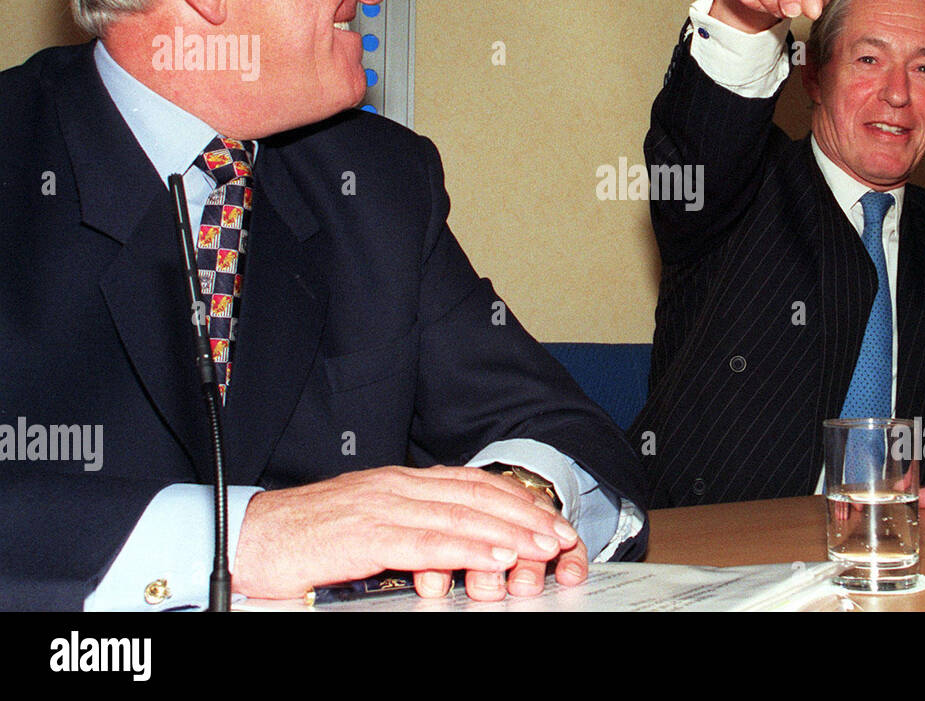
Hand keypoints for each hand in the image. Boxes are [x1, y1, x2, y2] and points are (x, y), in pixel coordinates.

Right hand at [231, 465, 581, 600]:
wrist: (246, 537)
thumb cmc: (304, 536)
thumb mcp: (368, 523)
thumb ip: (409, 526)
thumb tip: (453, 543)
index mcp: (399, 482)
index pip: (471, 484)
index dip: (514, 500)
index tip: (548, 517)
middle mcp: (397, 487)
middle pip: (476, 496)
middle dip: (525, 514)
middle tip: (561, 534)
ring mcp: (382, 507)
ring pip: (461, 516)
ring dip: (510, 532)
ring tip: (543, 546)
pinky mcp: (366, 535)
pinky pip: (428, 541)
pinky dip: (469, 548)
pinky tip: (496, 557)